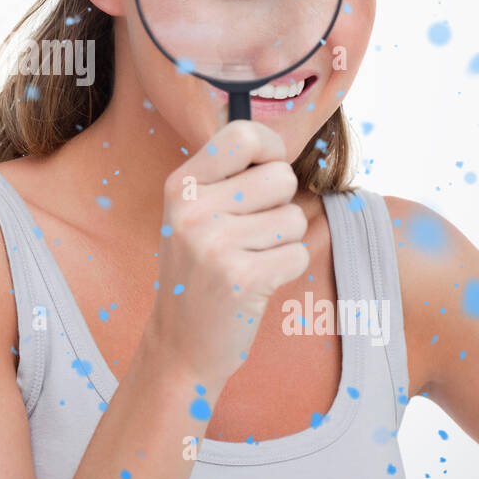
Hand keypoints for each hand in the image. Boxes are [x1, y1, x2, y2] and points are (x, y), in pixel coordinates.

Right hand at [144, 120, 310, 387]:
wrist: (180, 343)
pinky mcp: (240, 277)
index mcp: (180, 185)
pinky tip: (257, 282)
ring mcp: (214, 244)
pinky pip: (298, 253)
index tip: (268, 170)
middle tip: (253, 233)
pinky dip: (287, 268)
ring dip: (284, 241)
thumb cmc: (199, 272)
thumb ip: (229, 178)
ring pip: (294, 218)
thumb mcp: (194, 215)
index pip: (242, 135)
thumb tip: (283, 147)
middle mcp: (192, 209)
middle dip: (281, 204)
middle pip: (281, 177)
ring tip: (251, 259)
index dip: (271, 148)